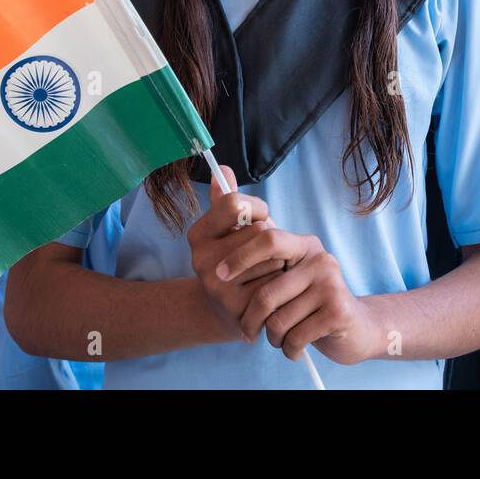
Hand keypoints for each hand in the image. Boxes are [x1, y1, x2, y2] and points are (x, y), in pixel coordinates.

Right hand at [186, 166, 285, 341]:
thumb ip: (225, 199)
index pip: (235, 204)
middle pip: (259, 231)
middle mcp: (201, 260)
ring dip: (279, 261)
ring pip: (271, 257)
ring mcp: (218, 286)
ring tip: (268, 270)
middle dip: (272, 237)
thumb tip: (222, 168)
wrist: (229, 309)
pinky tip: (272, 289)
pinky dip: (282, 284)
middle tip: (266, 251)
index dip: (258, 207)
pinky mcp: (239, 308)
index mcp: (198, 234)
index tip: (262, 216)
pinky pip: (276, 283)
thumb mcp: (227, 228)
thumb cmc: (235, 258)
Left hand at [217, 229, 380, 364]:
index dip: (240, 256)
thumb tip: (223, 224)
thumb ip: (264, 258)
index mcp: (304, 245)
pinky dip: (289, 349)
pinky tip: (294, 349)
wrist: (355, 328)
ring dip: (273, 338)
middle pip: (266, 294)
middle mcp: (320, 259)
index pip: (268, 239)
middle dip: (251, 320)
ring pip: (278, 320)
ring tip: (279, 339)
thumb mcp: (289, 276)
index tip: (219, 274)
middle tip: (248, 332)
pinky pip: (295, 336)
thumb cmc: (310, 303)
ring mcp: (331, 285)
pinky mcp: (337, 312)